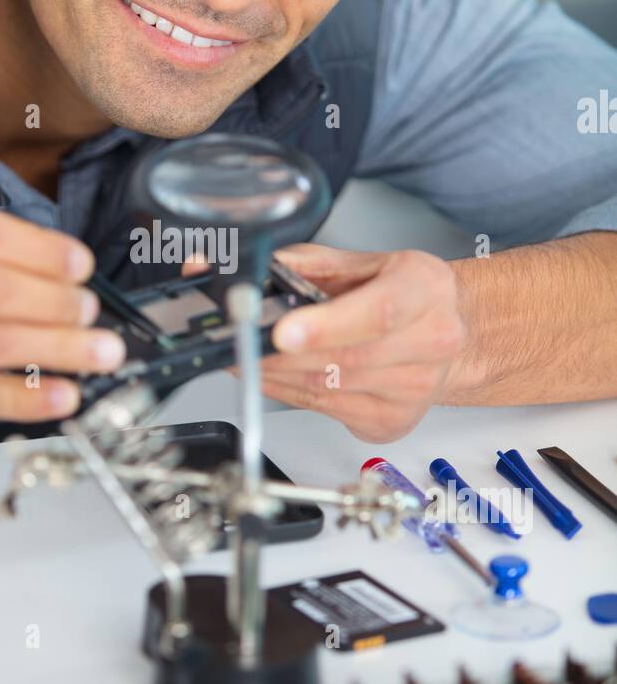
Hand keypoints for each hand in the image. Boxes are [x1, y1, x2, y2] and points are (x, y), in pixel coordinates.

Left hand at [264, 244, 465, 440]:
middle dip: (285, 355)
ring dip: (279, 375)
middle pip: (349, 358)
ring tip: (246, 357)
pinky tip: (271, 377)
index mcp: (425, 287)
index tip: (283, 332)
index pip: (379, 312)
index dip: (328, 326)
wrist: (439, 335)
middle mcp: (433, 339)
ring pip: (332, 388)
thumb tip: (260, 272)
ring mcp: (418, 386)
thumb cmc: (399, 295)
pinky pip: (329, 409)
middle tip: (243, 344)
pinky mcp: (395, 420)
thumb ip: (312, 265)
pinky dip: (290, 394)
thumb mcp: (361, 263)